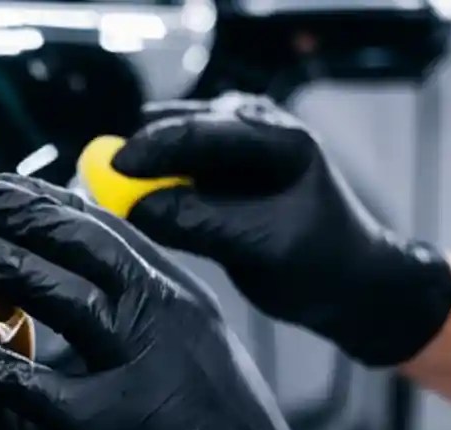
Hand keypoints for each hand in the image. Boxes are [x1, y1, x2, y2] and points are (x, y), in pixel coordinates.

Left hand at [0, 175, 355, 429]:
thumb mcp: (209, 360)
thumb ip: (162, 323)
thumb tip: (106, 300)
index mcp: (187, 300)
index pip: (109, 229)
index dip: (48, 202)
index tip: (7, 187)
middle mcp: (167, 318)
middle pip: (79, 240)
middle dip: (15, 209)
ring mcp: (139, 368)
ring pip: (56, 291)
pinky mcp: (109, 428)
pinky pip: (25, 383)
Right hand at [113, 92, 450, 366]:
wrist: (351, 282)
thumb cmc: (320, 266)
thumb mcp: (264, 249)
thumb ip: (201, 225)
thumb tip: (135, 209)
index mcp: (281, 139)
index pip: (204, 131)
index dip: (152, 148)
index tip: (112, 170)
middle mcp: (258, 127)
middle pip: (180, 128)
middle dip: (139, 155)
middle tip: (99, 187)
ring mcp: (239, 142)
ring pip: (172, 143)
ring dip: (145, 170)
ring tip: (116, 200)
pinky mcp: (224, 164)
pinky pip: (176, 165)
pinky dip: (155, 182)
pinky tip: (140, 206)